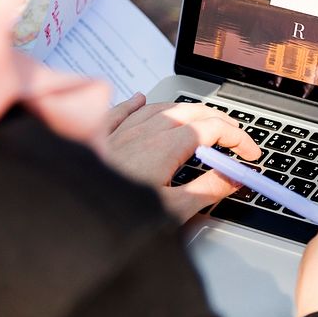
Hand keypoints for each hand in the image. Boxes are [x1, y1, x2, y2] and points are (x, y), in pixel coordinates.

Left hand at [102, 93, 259, 222]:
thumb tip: (233, 177)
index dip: (239, 138)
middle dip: (219, 122)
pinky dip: (137, 104)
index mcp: (167, 145)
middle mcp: (145, 130)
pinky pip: (121, 110)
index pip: (214, 129)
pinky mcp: (97, 135)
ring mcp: (120, 130)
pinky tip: (141, 100)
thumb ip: (207, 190)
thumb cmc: (115, 215)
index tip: (250, 155)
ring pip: (160, 107)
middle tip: (234, 140)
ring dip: (186, 112)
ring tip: (201, 122)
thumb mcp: (171, 211)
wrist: (67, 215)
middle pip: (191, 112)